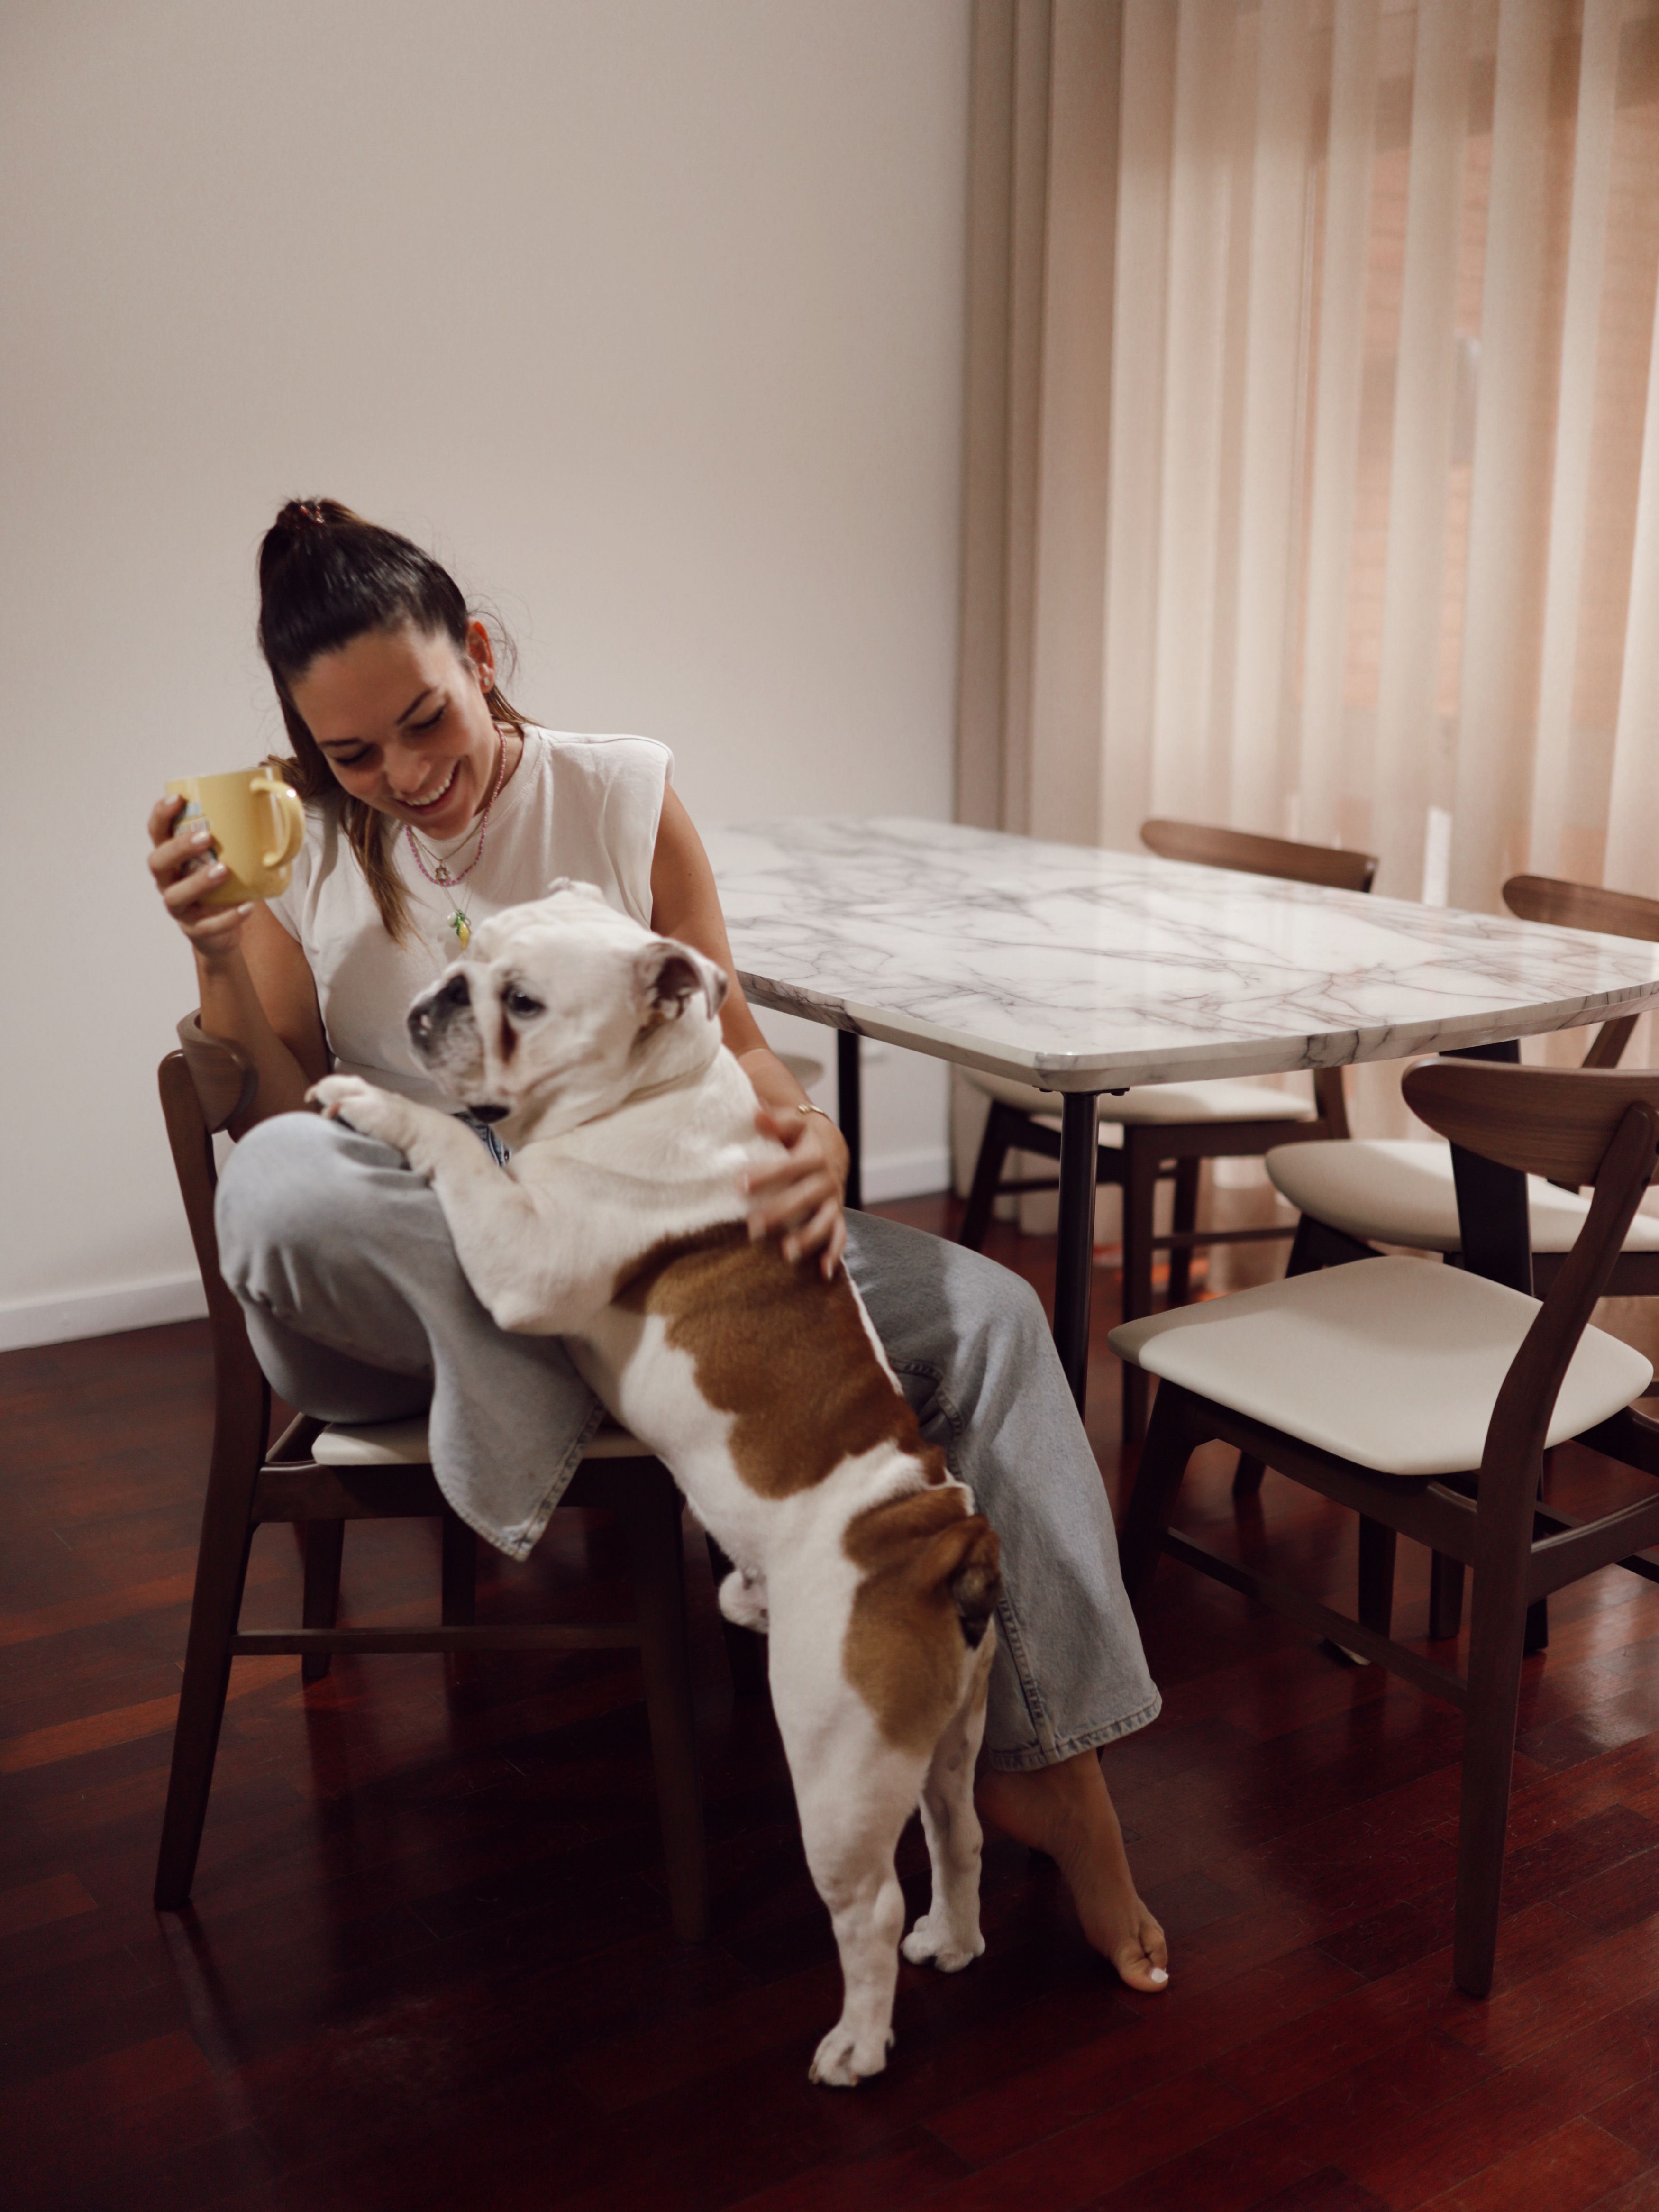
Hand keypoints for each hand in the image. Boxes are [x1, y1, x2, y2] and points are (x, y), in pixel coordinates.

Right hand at [147, 793, 251, 960]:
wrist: (223, 931)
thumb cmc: (225, 885)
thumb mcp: (227, 858)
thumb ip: (239, 836)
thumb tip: (280, 799)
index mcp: (171, 858)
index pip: (157, 832)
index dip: (161, 815)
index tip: (177, 799)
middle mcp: (167, 881)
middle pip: (158, 862)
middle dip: (179, 848)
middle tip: (207, 837)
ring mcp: (178, 907)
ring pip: (176, 895)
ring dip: (199, 881)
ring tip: (224, 870)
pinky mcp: (194, 930)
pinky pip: (206, 925)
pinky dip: (227, 917)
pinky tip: (247, 907)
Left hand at [745, 1106, 847, 1277]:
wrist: (832, 1148)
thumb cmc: (800, 1136)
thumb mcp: (791, 1122)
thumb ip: (774, 1119)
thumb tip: (754, 1112)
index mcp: (814, 1154)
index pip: (790, 1165)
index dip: (766, 1175)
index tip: (739, 1185)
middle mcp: (826, 1178)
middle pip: (805, 1197)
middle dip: (781, 1212)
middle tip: (752, 1227)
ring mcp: (833, 1200)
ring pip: (823, 1220)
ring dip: (807, 1238)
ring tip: (785, 1253)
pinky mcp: (835, 1216)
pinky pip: (838, 1236)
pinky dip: (832, 1254)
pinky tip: (822, 1273)